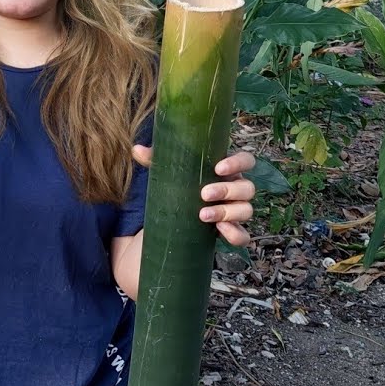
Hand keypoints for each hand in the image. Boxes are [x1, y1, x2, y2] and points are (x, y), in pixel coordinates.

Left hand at [133, 145, 254, 247]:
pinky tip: (219, 230)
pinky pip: (243, 236)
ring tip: (202, 215)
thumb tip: (136, 149)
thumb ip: (155, 159)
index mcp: (227, 170)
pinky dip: (235, 234)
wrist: (177, 213)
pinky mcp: (231, 231)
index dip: (237, 163)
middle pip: (247, 188)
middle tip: (203, 194)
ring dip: (227, 212)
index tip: (218, 168)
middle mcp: (237, 189)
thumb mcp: (168, 171)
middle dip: (226, 190)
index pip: (246, 160)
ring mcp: (237, 211)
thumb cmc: (179, 184)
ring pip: (247, 210)